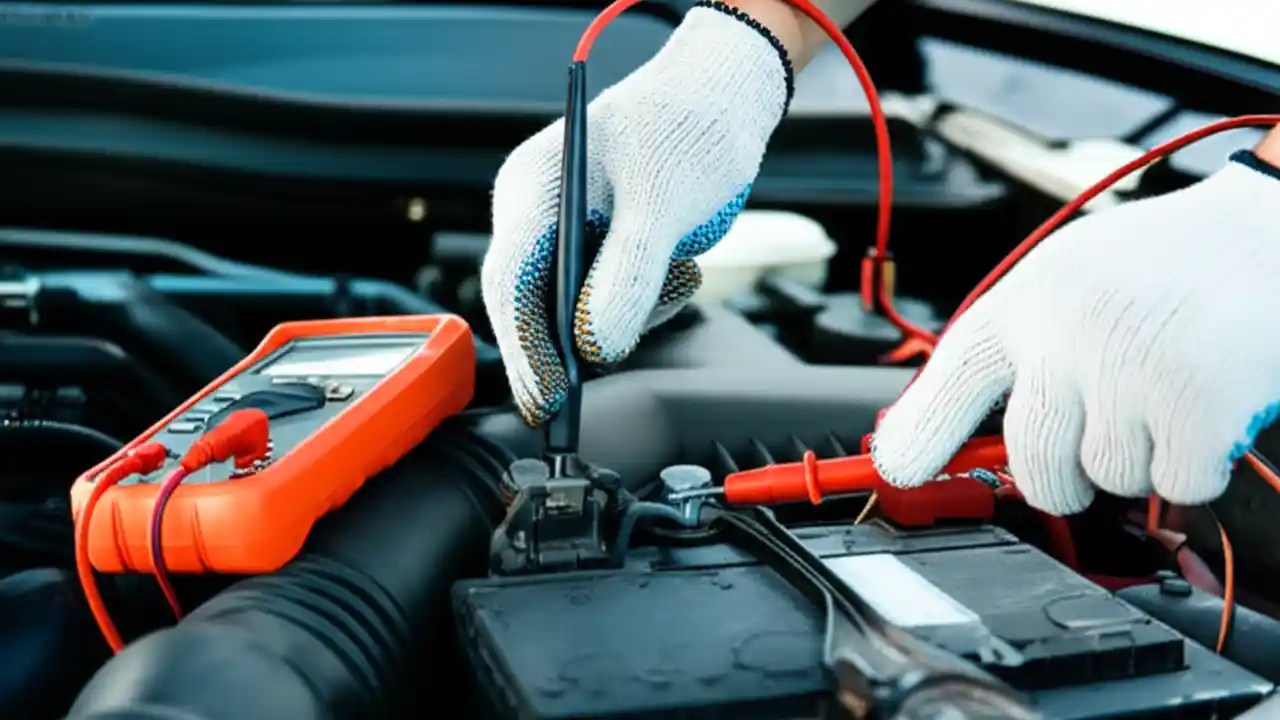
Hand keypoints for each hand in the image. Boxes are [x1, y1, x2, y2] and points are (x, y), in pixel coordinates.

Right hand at [481, 2, 794, 424]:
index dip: (524, 346)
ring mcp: (570, 234)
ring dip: (629, 314)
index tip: (548, 396)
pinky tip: (680, 267)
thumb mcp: (663, 201)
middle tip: (581, 398)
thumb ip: (628, 273)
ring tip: (678, 276)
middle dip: (565, 349)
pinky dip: (647, 301)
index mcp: (535, 188)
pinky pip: (612, 300)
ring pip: (575, 310)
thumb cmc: (688, 126)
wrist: (724, 101)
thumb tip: (595, 345)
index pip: (511, 280)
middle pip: (531, 304)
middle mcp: (540, 214)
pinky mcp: (602, 250)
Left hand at [871, 151, 1279, 514]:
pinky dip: (1202, 462)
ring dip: (1145, 456)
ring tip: (1168, 389)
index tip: (899, 471)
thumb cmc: (1169, 263)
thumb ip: (1019, 347)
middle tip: (1102, 438)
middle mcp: (1064, 332)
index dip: (918, 435)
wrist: (1271, 231)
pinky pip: (1179, 483)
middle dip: (1066, 477)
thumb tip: (951, 430)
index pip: (951, 381)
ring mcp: (1127, 367)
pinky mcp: (1194, 399)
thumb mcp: (1069, 281)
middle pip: (1035, 462)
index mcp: (1027, 300)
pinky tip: (1211, 404)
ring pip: (1110, 477)